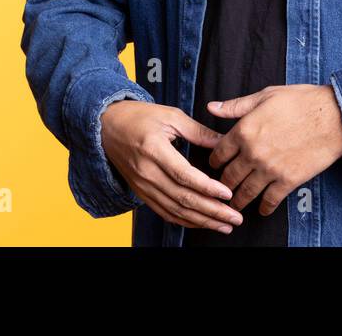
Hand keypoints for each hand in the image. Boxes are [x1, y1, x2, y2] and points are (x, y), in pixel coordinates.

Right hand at [101, 100, 244, 233]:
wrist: (106, 126)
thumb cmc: (139, 116)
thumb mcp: (170, 115)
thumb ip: (198, 131)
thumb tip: (224, 143)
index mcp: (154, 149)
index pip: (183, 175)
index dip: (207, 187)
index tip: (228, 194)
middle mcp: (146, 171)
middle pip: (182, 198)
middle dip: (212, 211)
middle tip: (235, 217)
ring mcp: (142, 185)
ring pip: (175, 210)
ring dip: (202, 221)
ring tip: (225, 225)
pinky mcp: (141, 192)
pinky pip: (164, 212)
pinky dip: (185, 221)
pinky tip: (202, 223)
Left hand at [206, 84, 341, 215]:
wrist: (333, 116)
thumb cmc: (301, 102)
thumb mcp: (265, 96)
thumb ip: (236, 106)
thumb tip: (212, 107)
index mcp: (244, 130)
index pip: (218, 153)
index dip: (214, 160)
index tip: (216, 165)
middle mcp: (252, 153)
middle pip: (229, 176)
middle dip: (223, 184)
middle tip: (222, 189)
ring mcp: (270, 169)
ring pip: (246, 192)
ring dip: (238, 201)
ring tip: (235, 205)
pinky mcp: (288, 181)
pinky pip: (270, 200)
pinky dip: (264, 208)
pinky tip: (262, 209)